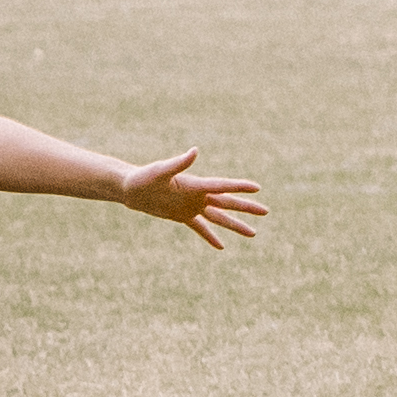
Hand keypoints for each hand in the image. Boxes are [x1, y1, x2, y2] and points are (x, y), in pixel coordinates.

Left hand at [113, 149, 264, 248]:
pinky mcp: (182, 216)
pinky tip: (222, 246)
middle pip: (227, 203)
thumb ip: (178, 163)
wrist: (130, 188)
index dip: (239, 187)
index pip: (222, 186)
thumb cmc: (143, 178)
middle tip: (266, 211)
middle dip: (246, 207)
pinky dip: (210, 237)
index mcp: (195, 184)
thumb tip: (194, 151)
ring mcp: (191, 206)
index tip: (257, 188)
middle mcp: (197, 195)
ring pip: (218, 218)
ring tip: (253, 233)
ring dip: (235, 225)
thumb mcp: (160, 171)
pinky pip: (200, 228)